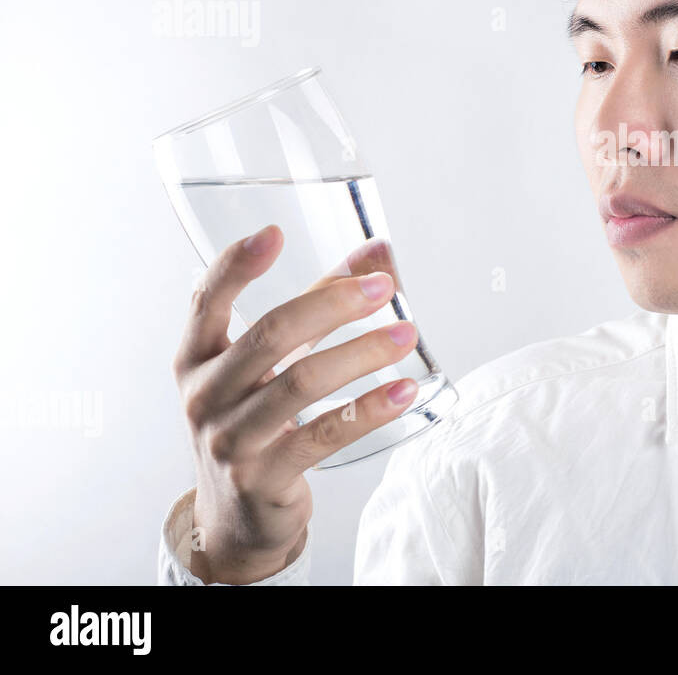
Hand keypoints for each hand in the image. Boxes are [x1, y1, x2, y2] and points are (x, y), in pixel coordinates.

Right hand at [171, 224, 419, 583]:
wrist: (235, 519)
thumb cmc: (257, 422)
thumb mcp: (271, 365)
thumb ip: (319, 306)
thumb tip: (377, 254)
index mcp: (196, 360)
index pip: (206, 303)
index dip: (235, 266)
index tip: (274, 233)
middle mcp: (205, 397)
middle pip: (269, 336)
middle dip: (331, 304)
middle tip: (382, 287)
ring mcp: (231, 440)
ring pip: (301, 383)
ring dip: (361, 353)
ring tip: (406, 334)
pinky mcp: (265, 477)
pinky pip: (323, 436)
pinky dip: (368, 410)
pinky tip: (404, 392)